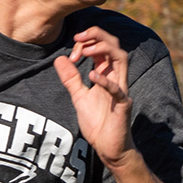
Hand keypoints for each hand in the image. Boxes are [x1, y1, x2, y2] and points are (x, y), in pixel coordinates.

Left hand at [52, 26, 132, 167]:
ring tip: (86, 51)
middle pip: (114, 45)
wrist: (108, 147)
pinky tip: (92, 76)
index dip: (85, 44)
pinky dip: (105, 80)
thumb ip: (71, 79)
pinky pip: (118, 89)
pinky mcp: (123, 105)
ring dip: (104, 49)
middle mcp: (116, 78)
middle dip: (97, 35)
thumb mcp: (79, 97)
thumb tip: (59, 58)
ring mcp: (121, 90)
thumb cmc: (97, 123)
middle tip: (79, 37)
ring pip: (121, 59)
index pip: (101, 47)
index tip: (71, 55)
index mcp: (106, 74)